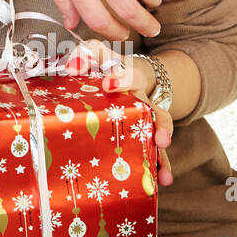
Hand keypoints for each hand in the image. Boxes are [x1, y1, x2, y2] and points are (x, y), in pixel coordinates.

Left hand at [69, 40, 173, 186]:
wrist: (127, 74)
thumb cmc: (107, 66)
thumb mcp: (97, 55)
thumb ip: (85, 55)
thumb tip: (72, 65)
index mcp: (131, 78)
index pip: (129, 76)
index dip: (120, 80)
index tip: (108, 86)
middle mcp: (143, 100)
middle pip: (157, 112)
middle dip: (160, 126)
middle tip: (160, 140)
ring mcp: (147, 120)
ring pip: (159, 138)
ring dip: (162, 155)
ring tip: (164, 174)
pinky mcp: (146, 136)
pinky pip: (155, 152)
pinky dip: (160, 166)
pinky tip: (162, 181)